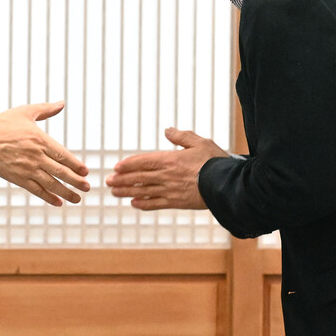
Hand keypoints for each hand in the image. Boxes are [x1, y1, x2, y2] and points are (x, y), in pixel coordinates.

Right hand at [0, 101, 89, 205]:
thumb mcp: (24, 112)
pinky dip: (48, 197)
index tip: (85, 171)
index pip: (63, 155)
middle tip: (87, 187)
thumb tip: (62, 103)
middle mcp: (36, 156)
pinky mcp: (17, 178)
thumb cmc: (1, 124)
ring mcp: (27, 169)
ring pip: (51, 184)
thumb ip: (45, 109)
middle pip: (61, 171)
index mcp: (40, 139)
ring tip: (77, 199)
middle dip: (76, 181)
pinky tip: (58, 202)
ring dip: (66, 192)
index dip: (76, 164)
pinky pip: (36, 190)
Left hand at [106, 127, 227, 209]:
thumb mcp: (199, 142)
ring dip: (127, 192)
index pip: (143, 161)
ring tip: (115, 192)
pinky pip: (156, 204)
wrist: (227, 185)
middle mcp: (166, 176)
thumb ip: (181, 136)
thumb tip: (167, 131)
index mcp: (170, 160)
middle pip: (139, 178)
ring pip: (144, 191)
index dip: (128, 164)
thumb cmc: (215, 162)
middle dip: (122, 179)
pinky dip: (143, 204)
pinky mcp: (177, 203)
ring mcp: (170, 191)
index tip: (116, 167)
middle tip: (108, 181)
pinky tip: (134, 203)